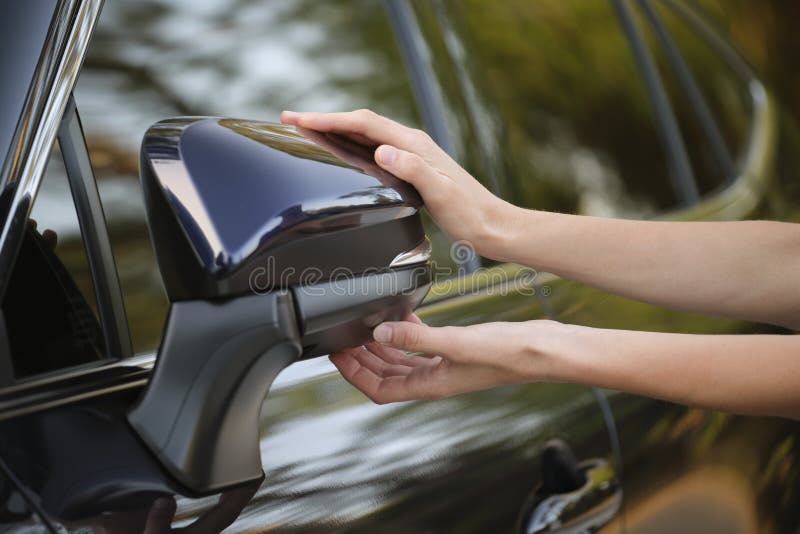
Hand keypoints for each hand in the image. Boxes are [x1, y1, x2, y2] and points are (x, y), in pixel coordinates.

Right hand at [280, 109, 518, 258]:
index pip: (363, 123)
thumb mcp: (440, 192)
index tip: (299, 120)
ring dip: (334, 131)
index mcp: (414, 144)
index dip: (329, 119)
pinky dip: (349, 146)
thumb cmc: (467, 212)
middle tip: (289, 121)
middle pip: (359, 124)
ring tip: (305, 133)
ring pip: (364, 135)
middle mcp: (410, 143)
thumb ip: (412, 168)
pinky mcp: (411, 169)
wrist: (490, 225)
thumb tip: (382, 150)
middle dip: (323, 120)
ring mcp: (411, 155)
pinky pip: (372, 150)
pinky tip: (340, 155)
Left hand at [329, 314, 560, 402]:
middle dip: (361, 361)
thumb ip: (417, 338)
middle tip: (342, 341)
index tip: (337, 356)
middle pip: (386, 375)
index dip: (354, 376)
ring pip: (402, 362)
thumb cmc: (508, 355)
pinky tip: (401, 319)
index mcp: (430, 385)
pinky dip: (406, 335)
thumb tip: (380, 331)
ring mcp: (445, 365)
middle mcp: (434, 378)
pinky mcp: (456, 350)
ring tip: (362, 330)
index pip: (380, 389)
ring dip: (380, 349)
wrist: (542, 350)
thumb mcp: (456, 343)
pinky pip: (422, 347)